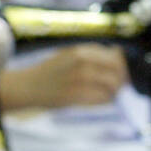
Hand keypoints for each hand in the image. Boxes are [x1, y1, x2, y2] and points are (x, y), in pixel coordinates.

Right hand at [0, 44, 127, 108]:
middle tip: (117, 85)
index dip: (122, 65)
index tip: (120, 72)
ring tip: (108, 93)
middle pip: (117, 71)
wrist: (28, 86)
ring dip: (114, 91)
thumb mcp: (69, 55)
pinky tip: (98, 99)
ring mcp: (79, 80)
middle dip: (121, 79)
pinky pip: (101, 99)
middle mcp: (82, 62)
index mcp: (81, 50)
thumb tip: (119, 56)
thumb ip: (92, 55)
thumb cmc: (50, 72)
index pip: (114, 55)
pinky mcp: (76, 96)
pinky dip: (104, 100)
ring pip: (112, 86)